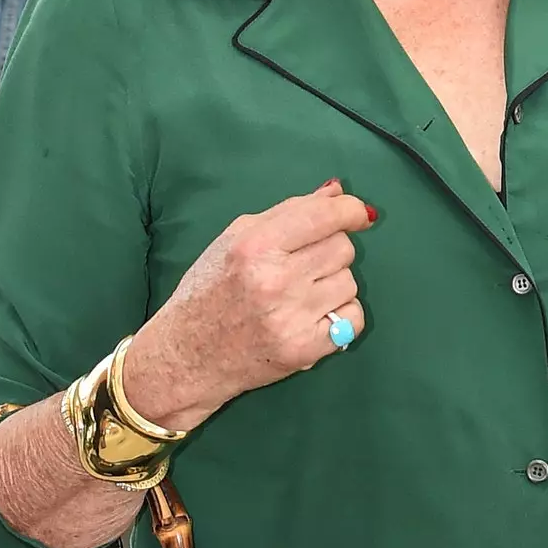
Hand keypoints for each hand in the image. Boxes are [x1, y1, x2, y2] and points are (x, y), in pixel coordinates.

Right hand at [125, 179, 373, 429]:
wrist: (189, 354)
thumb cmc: (210, 289)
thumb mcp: (236, 238)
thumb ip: (288, 212)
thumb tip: (337, 192)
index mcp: (255, 246)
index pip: (324, 217)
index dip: (350, 211)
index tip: (358, 214)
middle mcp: (275, 280)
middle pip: (343, 248)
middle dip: (330, 251)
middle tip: (302, 266)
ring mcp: (292, 318)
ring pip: (349, 282)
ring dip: (332, 285)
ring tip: (298, 295)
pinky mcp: (305, 349)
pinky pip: (353, 318)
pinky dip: (339, 316)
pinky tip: (311, 317)